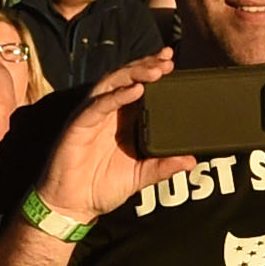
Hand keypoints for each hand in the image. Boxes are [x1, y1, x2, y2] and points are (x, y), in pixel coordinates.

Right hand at [36, 51, 195, 221]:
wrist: (72, 206)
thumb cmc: (101, 188)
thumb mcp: (140, 175)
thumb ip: (164, 166)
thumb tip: (191, 160)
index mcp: (122, 120)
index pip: (139, 86)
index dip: (153, 70)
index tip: (172, 60)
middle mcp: (107, 113)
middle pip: (126, 79)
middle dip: (147, 65)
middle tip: (168, 59)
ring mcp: (92, 116)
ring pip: (112, 84)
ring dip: (134, 74)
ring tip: (156, 70)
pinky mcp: (78, 125)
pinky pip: (98, 106)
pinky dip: (117, 96)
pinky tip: (135, 90)